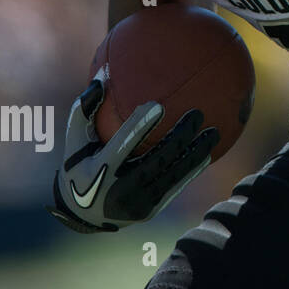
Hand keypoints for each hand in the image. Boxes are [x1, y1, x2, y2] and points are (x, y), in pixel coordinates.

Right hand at [47, 66, 218, 232]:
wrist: (81, 214)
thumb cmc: (79, 165)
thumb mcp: (74, 141)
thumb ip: (84, 110)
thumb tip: (103, 74)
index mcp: (98, 170)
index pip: (122, 146)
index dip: (140, 127)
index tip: (159, 105)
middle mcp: (118, 189)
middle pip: (156, 160)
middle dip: (179, 137)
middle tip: (198, 113)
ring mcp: (136, 203)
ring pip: (172, 175)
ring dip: (195, 153)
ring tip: (214, 132)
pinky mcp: (149, 211)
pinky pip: (175, 187)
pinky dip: (192, 171)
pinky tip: (208, 153)